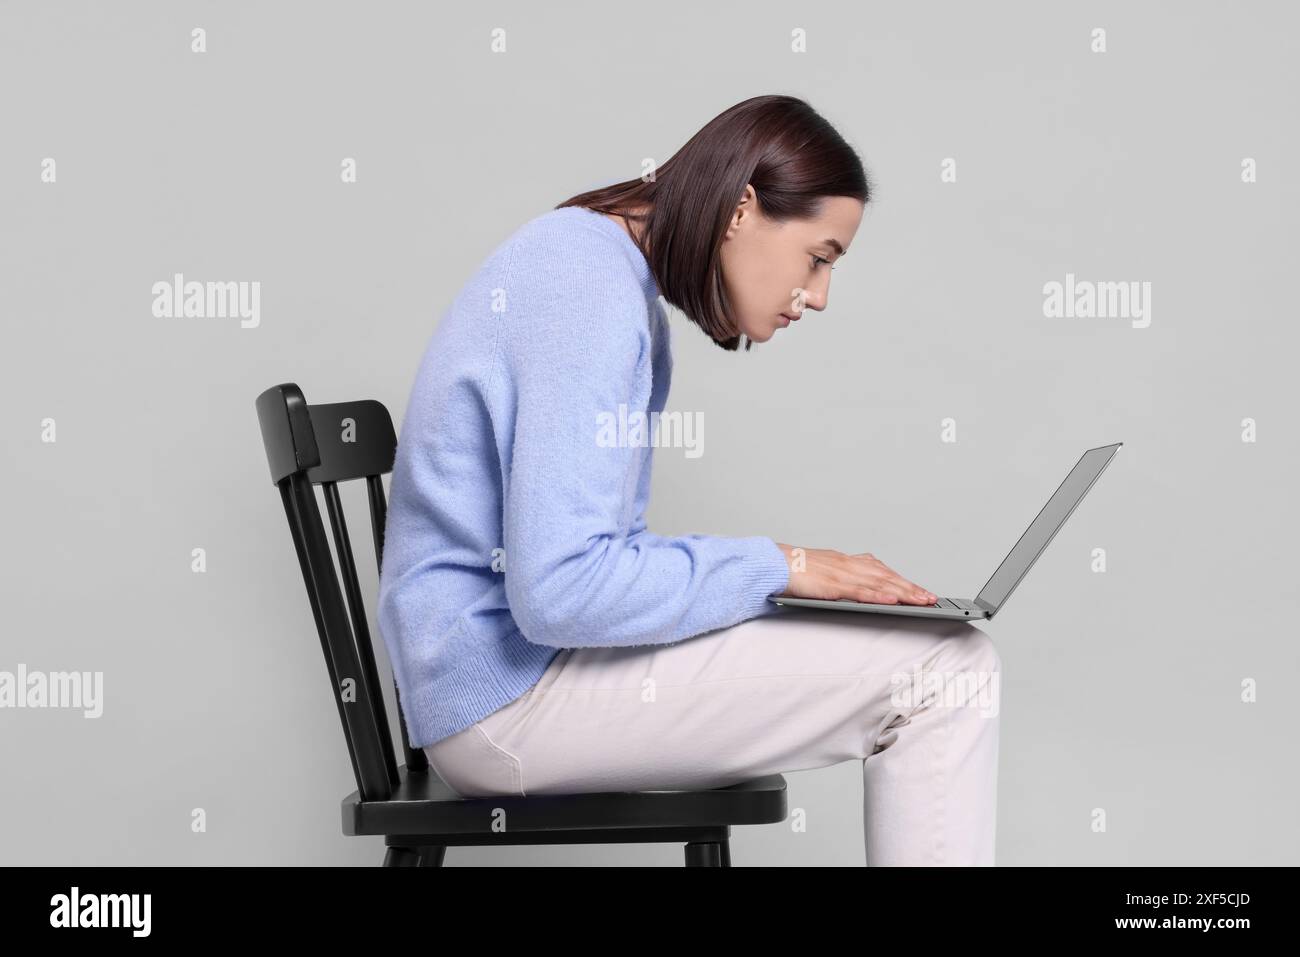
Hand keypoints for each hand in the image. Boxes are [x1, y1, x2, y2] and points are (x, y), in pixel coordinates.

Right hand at [774, 543, 937, 604]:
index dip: (904, 581)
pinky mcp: (832, 584)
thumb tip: (863, 588)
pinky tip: (893, 601)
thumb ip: (845, 577)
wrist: (773, 564)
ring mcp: (842, 573)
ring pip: (879, 583)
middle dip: (911, 588)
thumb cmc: (796, 571)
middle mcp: (849, 564)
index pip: (883, 571)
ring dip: (903, 592)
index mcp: (848, 562)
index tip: (922, 591)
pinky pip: (860, 591)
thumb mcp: (826, 572)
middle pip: (887, 576)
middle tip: (931, 598)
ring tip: (921, 601)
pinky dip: (879, 595)